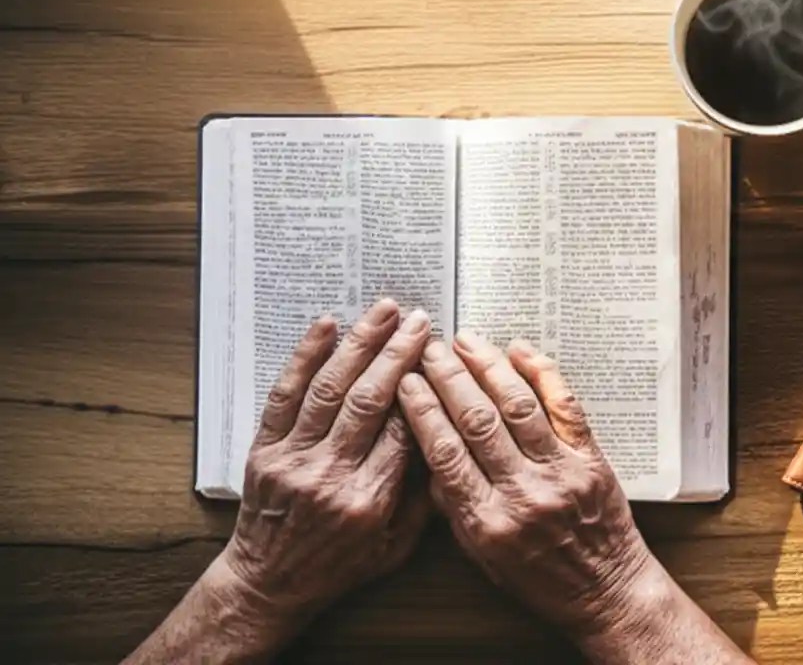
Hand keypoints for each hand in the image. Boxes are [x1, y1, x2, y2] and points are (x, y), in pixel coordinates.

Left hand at [219, 299, 431, 633]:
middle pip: (371, 400)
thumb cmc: (338, 569)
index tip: (439, 358)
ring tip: (384, 311)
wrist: (268, 585)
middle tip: (420, 321)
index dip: (423, 389)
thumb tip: (444, 442)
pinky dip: (305, 356)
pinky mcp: (265, 449)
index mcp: (369, 500)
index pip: (404, 430)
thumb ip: (423, 499)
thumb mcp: (395, 549)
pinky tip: (326, 326)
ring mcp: (294, 459)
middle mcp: (331, 475)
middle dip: (399, 354)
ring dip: (359, 343)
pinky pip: (285, 395)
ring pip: (331, 388)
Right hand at [396, 331, 650, 631]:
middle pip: (477, 421)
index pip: (445, 453)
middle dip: (449, 378)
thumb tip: (428, 457)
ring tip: (467, 341)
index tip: (406, 381)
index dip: (422, 410)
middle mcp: (523, 492)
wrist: (606, 593)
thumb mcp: (482, 558)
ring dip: (489, 367)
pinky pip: (566, 407)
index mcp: (487, 520)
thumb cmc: (540, 580)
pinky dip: (543, 374)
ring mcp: (560, 472)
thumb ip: (454, 508)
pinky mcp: (590, 459)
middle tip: (430, 348)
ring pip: (518, 407)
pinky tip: (521, 351)